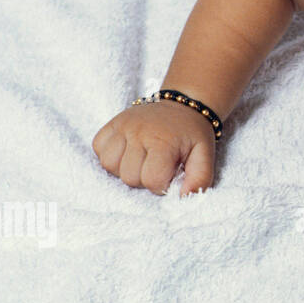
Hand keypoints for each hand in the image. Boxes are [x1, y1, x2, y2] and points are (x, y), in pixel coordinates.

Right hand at [91, 100, 216, 195]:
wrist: (184, 104)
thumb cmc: (192, 133)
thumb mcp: (205, 154)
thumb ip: (200, 178)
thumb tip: (185, 198)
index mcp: (162, 141)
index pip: (151, 180)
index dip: (161, 184)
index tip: (170, 174)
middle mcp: (138, 132)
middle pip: (128, 176)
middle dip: (143, 178)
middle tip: (156, 165)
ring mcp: (122, 126)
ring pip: (109, 165)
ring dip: (124, 169)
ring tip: (141, 160)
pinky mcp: (112, 123)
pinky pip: (98, 148)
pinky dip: (110, 155)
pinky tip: (127, 151)